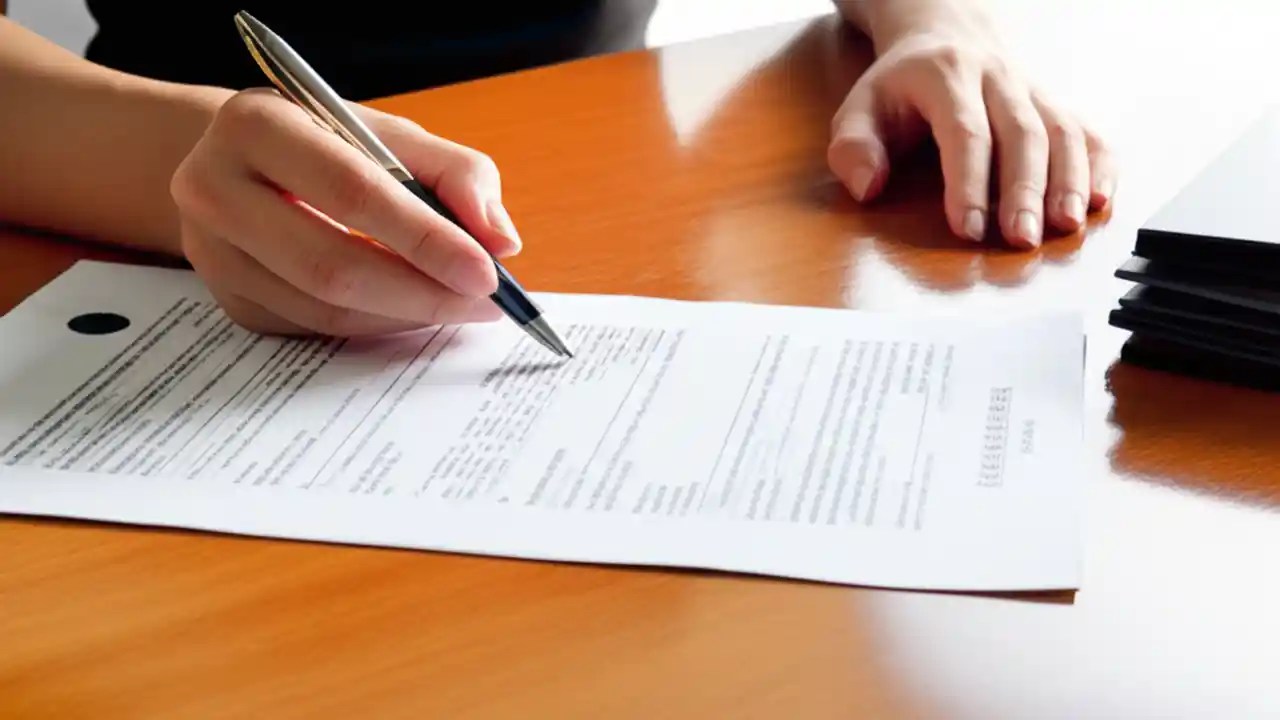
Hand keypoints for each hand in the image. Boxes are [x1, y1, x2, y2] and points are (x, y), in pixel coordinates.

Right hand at [170, 88, 521, 335]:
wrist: (238, 162)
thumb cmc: (326, 143)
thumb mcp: (390, 134)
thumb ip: (457, 174)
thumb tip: (501, 239)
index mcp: (258, 124)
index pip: (352, 191)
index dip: (426, 238)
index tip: (487, 272)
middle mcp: (214, 187)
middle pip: (331, 265)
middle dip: (423, 292)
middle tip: (485, 303)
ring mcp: (213, 252)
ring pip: (325, 308)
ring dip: (406, 315)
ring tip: (460, 305)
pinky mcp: (229, 300)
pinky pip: (315, 328)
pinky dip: (377, 324)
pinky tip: (413, 309)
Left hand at [827, 8, 1114, 248]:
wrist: (945, 30)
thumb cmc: (900, 85)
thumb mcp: (859, 107)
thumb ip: (853, 147)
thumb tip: (867, 187)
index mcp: (946, 76)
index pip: (964, 131)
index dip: (967, 182)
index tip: (967, 229)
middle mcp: (997, 78)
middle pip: (1022, 133)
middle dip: (1025, 189)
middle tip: (1023, 238)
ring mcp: (1033, 89)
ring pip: (1062, 129)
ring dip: (1070, 180)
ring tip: (1068, 224)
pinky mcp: (1056, 103)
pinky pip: (1087, 129)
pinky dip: (1100, 164)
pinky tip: (1101, 200)